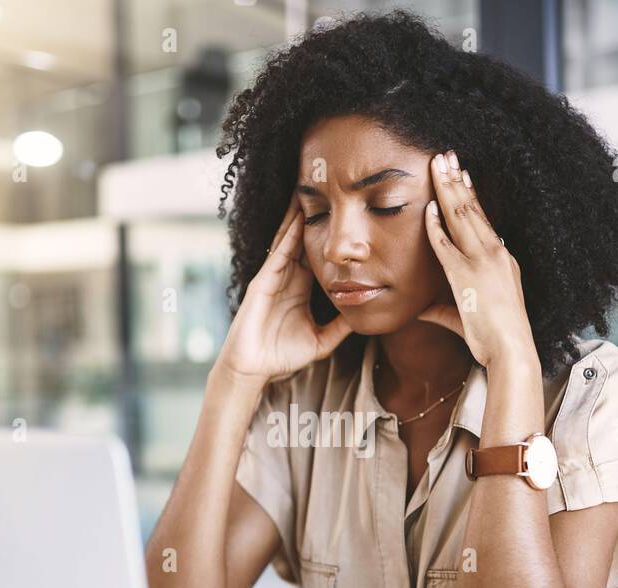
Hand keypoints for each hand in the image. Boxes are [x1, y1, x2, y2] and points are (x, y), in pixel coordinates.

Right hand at [218, 194, 352, 385]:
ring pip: (290, 239)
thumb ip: (340, 329)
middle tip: (331, 189)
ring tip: (312, 189)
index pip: (318, 256)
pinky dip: (288, 232)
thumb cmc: (281, 356)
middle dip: (315, 217)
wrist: (254, 368)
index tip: (347, 218)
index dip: (330, 237)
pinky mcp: (263, 279)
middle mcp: (288, 277)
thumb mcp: (321, 341)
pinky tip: (297, 214)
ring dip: (300, 215)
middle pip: (304, 239)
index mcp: (301, 289)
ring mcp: (274, 276)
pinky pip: (278, 251)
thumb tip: (363, 317)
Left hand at [419, 150, 539, 370]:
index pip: (483, 218)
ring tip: (438, 165)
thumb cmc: (496, 338)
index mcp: (502, 259)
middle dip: (456, 180)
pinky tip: (428, 207)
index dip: (470, 194)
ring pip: (462, 216)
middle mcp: (495, 253)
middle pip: (472, 208)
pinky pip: (447, 243)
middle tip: (445, 155)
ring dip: (447, 189)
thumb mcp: (470, 317)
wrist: (511, 348)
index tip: (461, 174)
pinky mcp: (467, 274)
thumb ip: (443, 310)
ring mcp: (482, 261)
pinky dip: (437, 225)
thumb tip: (421, 310)